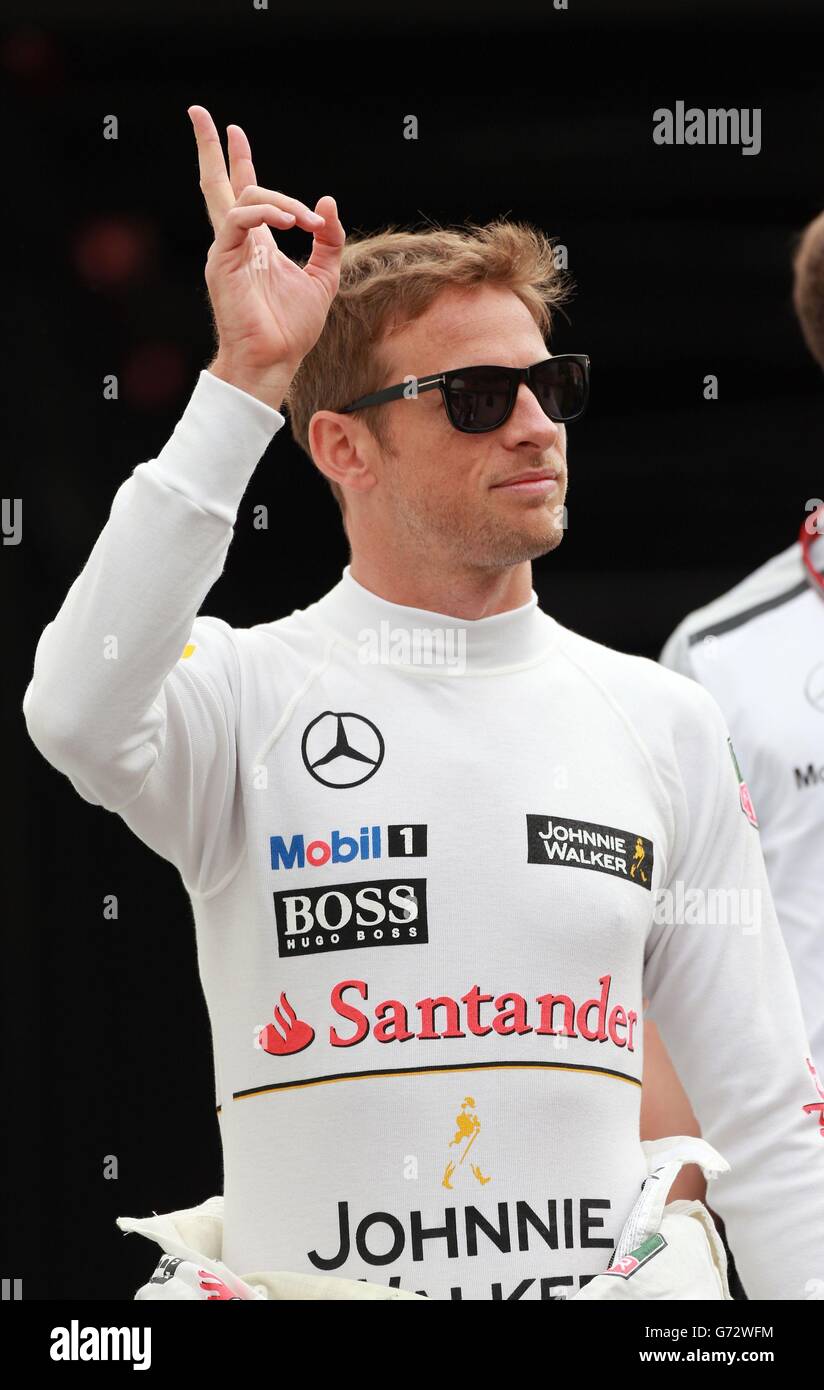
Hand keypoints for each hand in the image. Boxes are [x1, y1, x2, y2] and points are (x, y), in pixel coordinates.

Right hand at [188, 105, 345, 407]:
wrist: (274, 361)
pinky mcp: (223, 261)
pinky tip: (289, 222)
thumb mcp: (323, 278)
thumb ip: (328, 240)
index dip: (238, 160)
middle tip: (201, 112)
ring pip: (241, 196)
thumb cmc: (292, 329)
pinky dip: (265, 212)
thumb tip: (327, 203)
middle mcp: (237, 242)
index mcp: (256, 244)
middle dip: (210, 147)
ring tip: (306, 221)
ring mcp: (226, 250)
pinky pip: (239, 219)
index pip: (244, 193)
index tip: (234, 131)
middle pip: (216, 184)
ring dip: (281, 199)